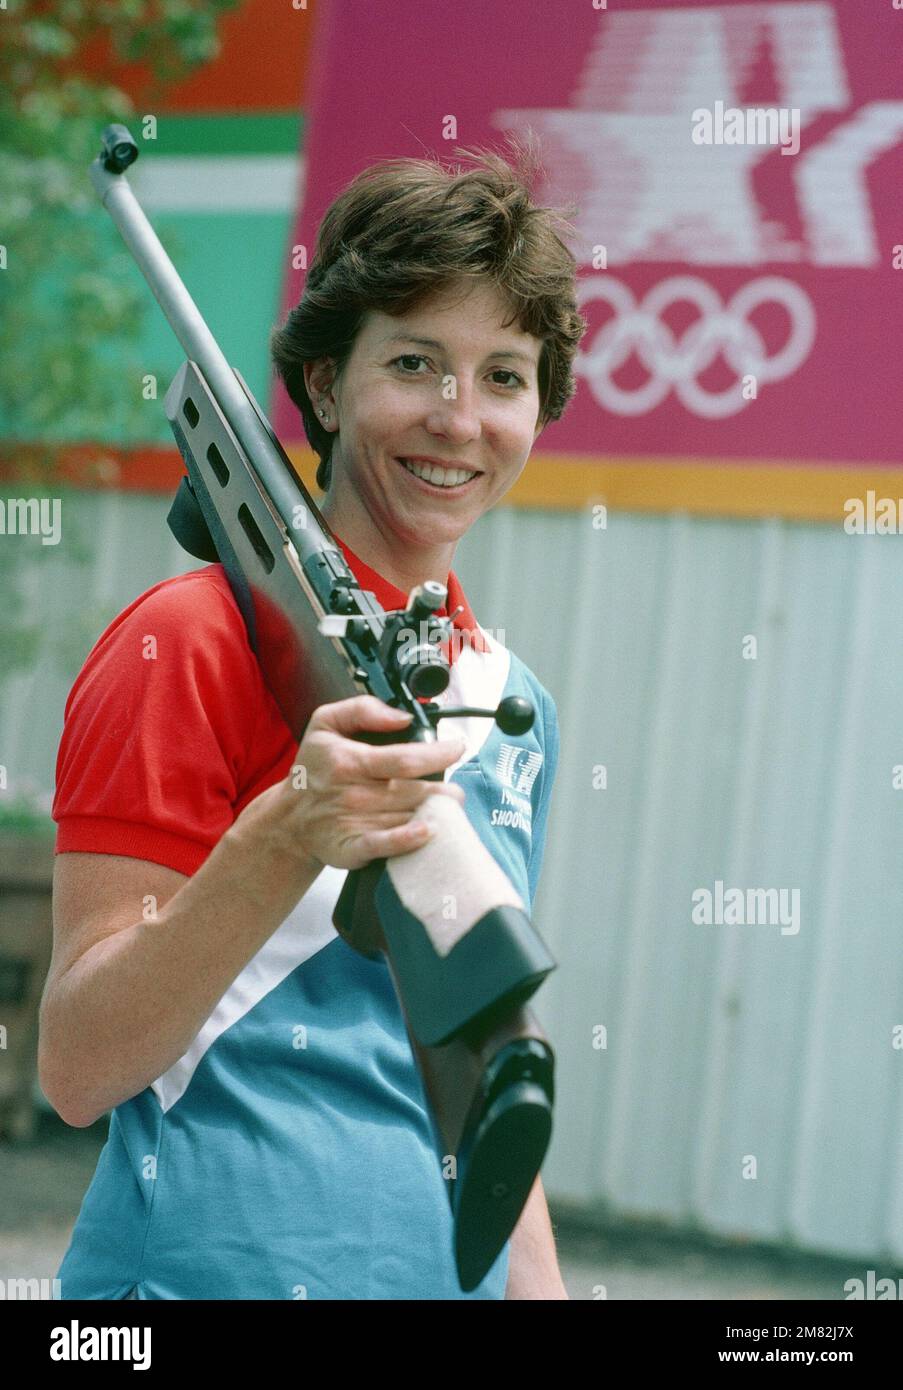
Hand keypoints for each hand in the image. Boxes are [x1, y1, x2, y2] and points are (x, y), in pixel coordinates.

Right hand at [244, 694, 466, 872]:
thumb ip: (364, 710)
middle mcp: (353, 793)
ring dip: (436, 813)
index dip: (438, 754)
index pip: (404, 758)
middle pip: (413, 790)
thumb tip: (402, 717)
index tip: (456, 748)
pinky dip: (406, 841)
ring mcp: (353, 822)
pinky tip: (425, 833)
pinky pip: (384, 845)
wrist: (289, 817)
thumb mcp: (325, 723)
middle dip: (444, 790)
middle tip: (456, 790)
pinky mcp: (353, 848)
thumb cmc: (314, 768)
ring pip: (407, 816)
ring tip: (448, 808)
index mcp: (349, 760)